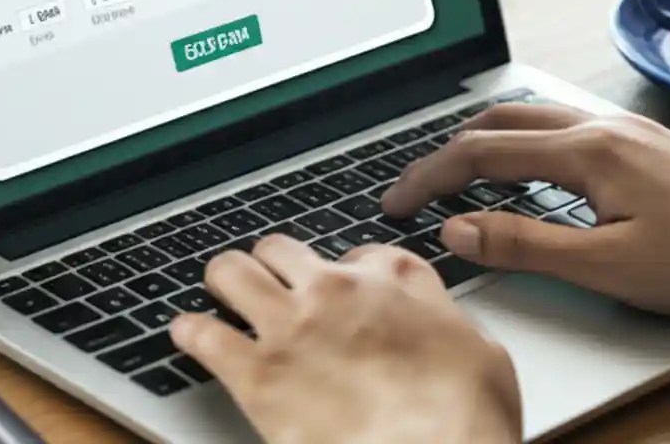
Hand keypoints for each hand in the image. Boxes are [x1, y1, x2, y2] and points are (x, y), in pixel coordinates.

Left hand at [171, 237, 521, 443]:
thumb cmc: (465, 419)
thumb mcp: (481, 351)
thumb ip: (443, 319)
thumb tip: (433, 320)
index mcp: (391, 281)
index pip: (355, 254)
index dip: (342, 271)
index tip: (337, 287)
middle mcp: (334, 292)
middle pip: (277, 249)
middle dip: (270, 265)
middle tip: (267, 285)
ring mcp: (289, 329)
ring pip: (230, 272)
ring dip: (223, 282)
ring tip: (221, 295)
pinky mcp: (255, 377)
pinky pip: (202, 335)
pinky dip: (190, 332)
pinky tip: (187, 334)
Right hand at [382, 104, 669, 320]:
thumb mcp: (607, 267)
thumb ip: (525, 244)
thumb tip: (457, 230)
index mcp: (589, 150)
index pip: (482, 153)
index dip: (429, 177)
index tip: (396, 203)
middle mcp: (604, 126)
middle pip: (500, 121)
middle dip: (447, 151)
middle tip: (416, 188)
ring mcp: (627, 129)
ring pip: (533, 117)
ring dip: (484, 140)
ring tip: (456, 175)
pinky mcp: (645, 142)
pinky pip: (564, 126)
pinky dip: (523, 141)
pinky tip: (527, 168)